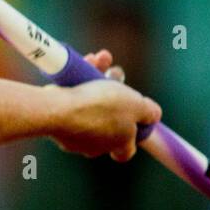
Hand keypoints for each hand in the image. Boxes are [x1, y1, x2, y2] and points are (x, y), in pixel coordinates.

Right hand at [45, 50, 160, 161]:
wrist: (56, 109)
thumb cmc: (98, 108)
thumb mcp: (135, 106)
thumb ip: (149, 112)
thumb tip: (154, 116)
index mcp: (116, 145)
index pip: (126, 151)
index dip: (132, 135)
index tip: (132, 119)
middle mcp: (94, 145)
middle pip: (109, 119)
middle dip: (114, 92)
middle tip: (114, 73)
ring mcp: (73, 135)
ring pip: (90, 105)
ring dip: (96, 79)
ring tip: (98, 58)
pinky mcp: (56, 121)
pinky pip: (71, 100)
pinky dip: (77, 81)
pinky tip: (82, 63)